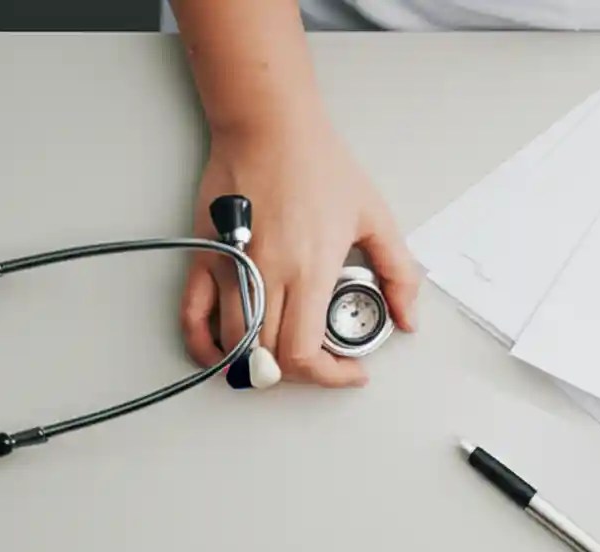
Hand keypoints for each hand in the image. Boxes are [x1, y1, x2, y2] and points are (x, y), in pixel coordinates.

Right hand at [180, 120, 418, 386]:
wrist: (269, 125)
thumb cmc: (317, 163)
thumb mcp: (374, 217)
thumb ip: (399, 272)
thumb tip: (408, 318)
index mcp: (309, 270)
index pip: (304, 354)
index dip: (328, 377)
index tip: (350, 371)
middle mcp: (266, 276)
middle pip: (269, 359)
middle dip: (299, 376)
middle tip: (322, 366)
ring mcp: (230, 268)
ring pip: (234, 346)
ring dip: (257, 367)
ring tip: (284, 360)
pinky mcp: (205, 257)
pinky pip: (192, 318)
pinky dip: (205, 347)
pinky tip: (224, 353)